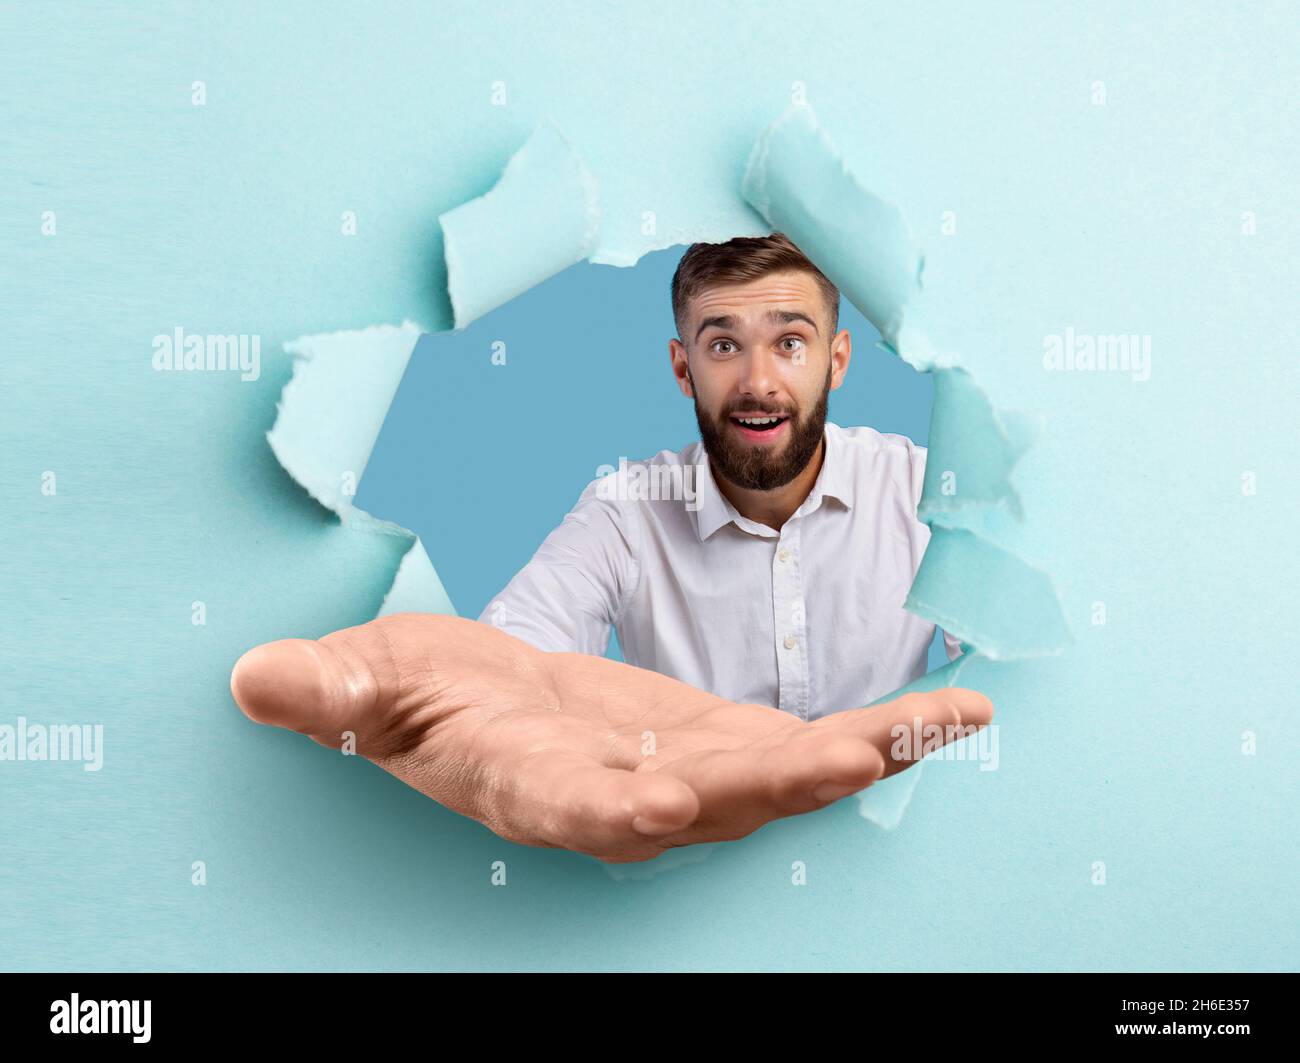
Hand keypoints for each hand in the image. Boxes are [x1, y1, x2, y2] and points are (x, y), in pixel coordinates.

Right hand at [230, 613, 992, 862]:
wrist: (481, 705)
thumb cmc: (419, 696)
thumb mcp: (365, 680)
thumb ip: (329, 691)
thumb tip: (259, 680)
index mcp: (532, 783)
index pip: (578, 806)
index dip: (625, 806)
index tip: (676, 796)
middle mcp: (619, 792)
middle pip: (709, 799)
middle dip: (782, 782)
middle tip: (863, 753)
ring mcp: (677, 770)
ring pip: (776, 777)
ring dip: (856, 755)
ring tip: (942, 725)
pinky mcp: (713, 740)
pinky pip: (800, 743)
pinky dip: (872, 730)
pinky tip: (944, 712)